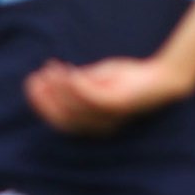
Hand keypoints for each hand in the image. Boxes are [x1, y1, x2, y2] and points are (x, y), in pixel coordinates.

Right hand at [24, 56, 192, 136]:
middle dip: (46, 97)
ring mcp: (109, 118)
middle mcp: (98, 126)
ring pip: (74, 107)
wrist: (162, 78)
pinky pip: (91, 98)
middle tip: (36, 76)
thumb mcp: (97, 80)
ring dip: (58, 87)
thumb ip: (77, 82)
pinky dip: (77, 86)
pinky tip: (69, 71)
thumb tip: (53, 78)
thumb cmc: (129, 79)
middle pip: (62, 117)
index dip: (42, 103)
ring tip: (52, 67)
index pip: (58, 120)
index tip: (32, 82)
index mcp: (92, 124)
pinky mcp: (119, 106)